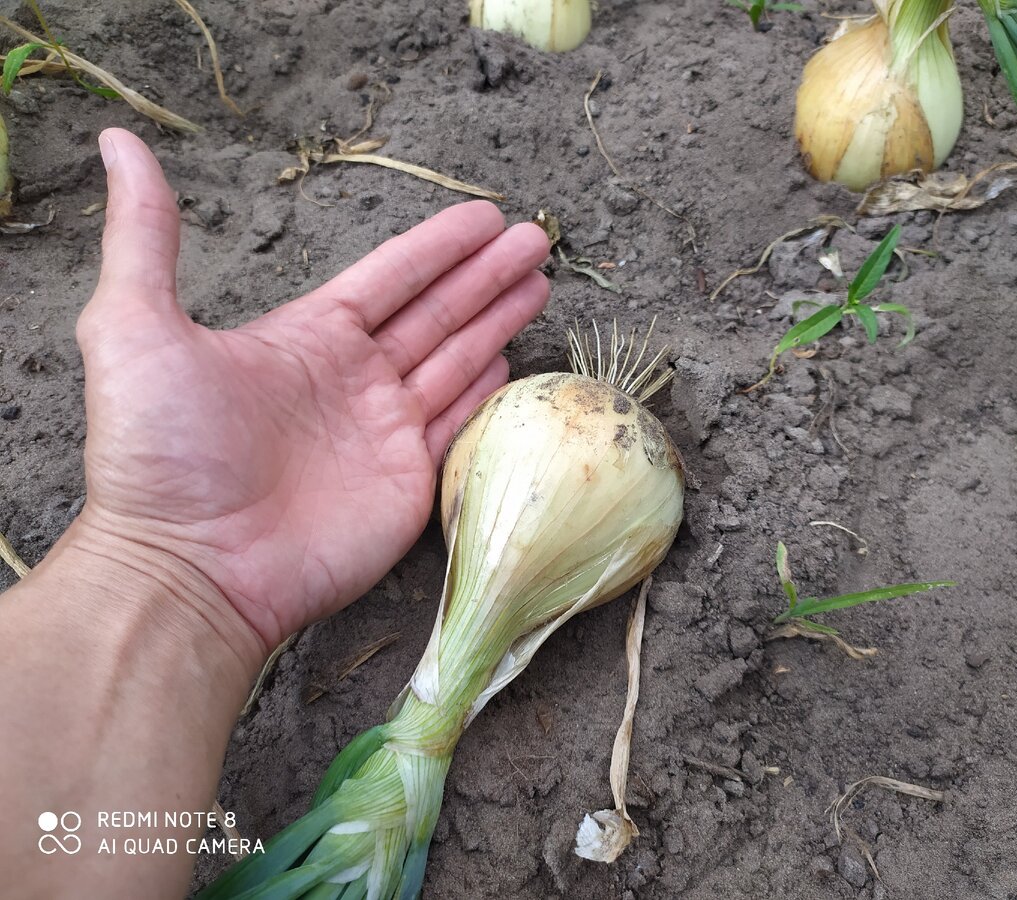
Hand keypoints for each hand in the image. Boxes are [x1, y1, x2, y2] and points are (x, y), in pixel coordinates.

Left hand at [72, 128, 549, 653]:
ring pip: (455, 360)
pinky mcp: (407, 483)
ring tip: (539, 282)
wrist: (192, 566)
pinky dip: (486, 391)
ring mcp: (383, 432)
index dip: (438, 246)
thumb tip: (120, 144)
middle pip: (435, 312)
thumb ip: (144, 237)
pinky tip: (512, 358)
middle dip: (486, 274)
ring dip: (497, 320)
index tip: (484, 217)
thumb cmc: (163, 453)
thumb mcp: (134, 329)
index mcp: (306, 338)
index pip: (390, 278)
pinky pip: (456, 424)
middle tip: (535, 239)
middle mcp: (352, 379)